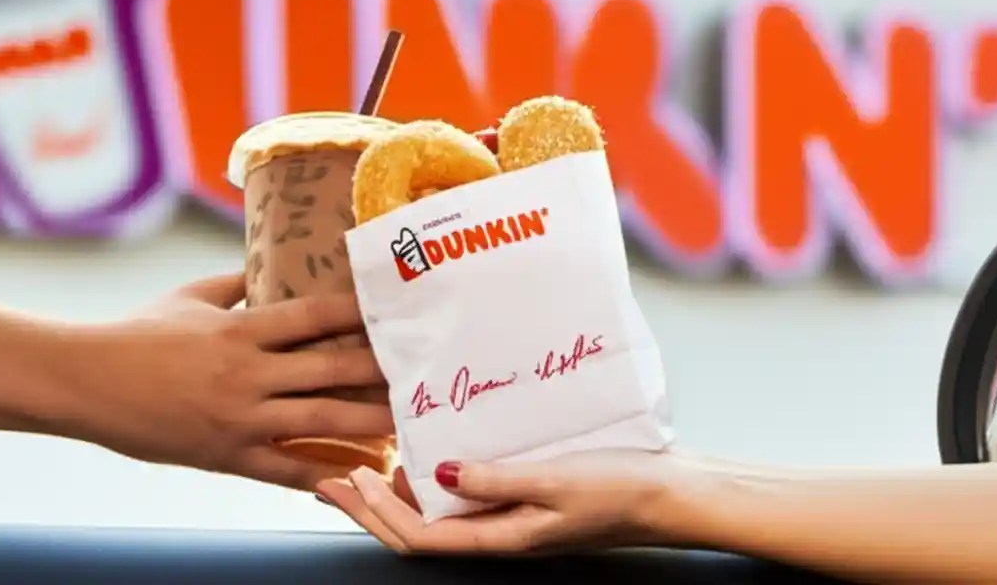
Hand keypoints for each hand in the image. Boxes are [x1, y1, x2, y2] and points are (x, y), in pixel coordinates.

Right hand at [51, 272, 392, 490]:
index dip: (358, 313)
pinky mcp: (226, 456)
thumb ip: (233, 283)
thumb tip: (264, 263)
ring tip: (407, 424)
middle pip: (330, 371)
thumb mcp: (188, 298)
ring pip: (319, 422)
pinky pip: (286, 471)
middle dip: (380, 372)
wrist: (85, 381)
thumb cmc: (136, 334)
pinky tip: (358, 478)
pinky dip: (324, 476)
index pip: (313, 316)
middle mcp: (247, 373)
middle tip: (423, 371)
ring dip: (368, 423)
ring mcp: (239, 418)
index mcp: (240, 329)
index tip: (395, 309)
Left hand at [317, 449, 706, 553]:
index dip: (374, 514)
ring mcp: (506, 521)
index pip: (418, 538)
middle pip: (414, 531)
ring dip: (393, 495)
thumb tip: (437, 475)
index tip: (342, 479)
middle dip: (367, 508)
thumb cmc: (619, 488)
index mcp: (501, 539)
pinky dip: (429, 483)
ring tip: (361, 464)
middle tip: (326, 479)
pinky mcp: (519, 502)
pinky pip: (461, 499)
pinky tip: (420, 457)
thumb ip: (497, 480)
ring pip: (434, 516)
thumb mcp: (556, 481)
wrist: (669, 495)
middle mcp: (496, 535)